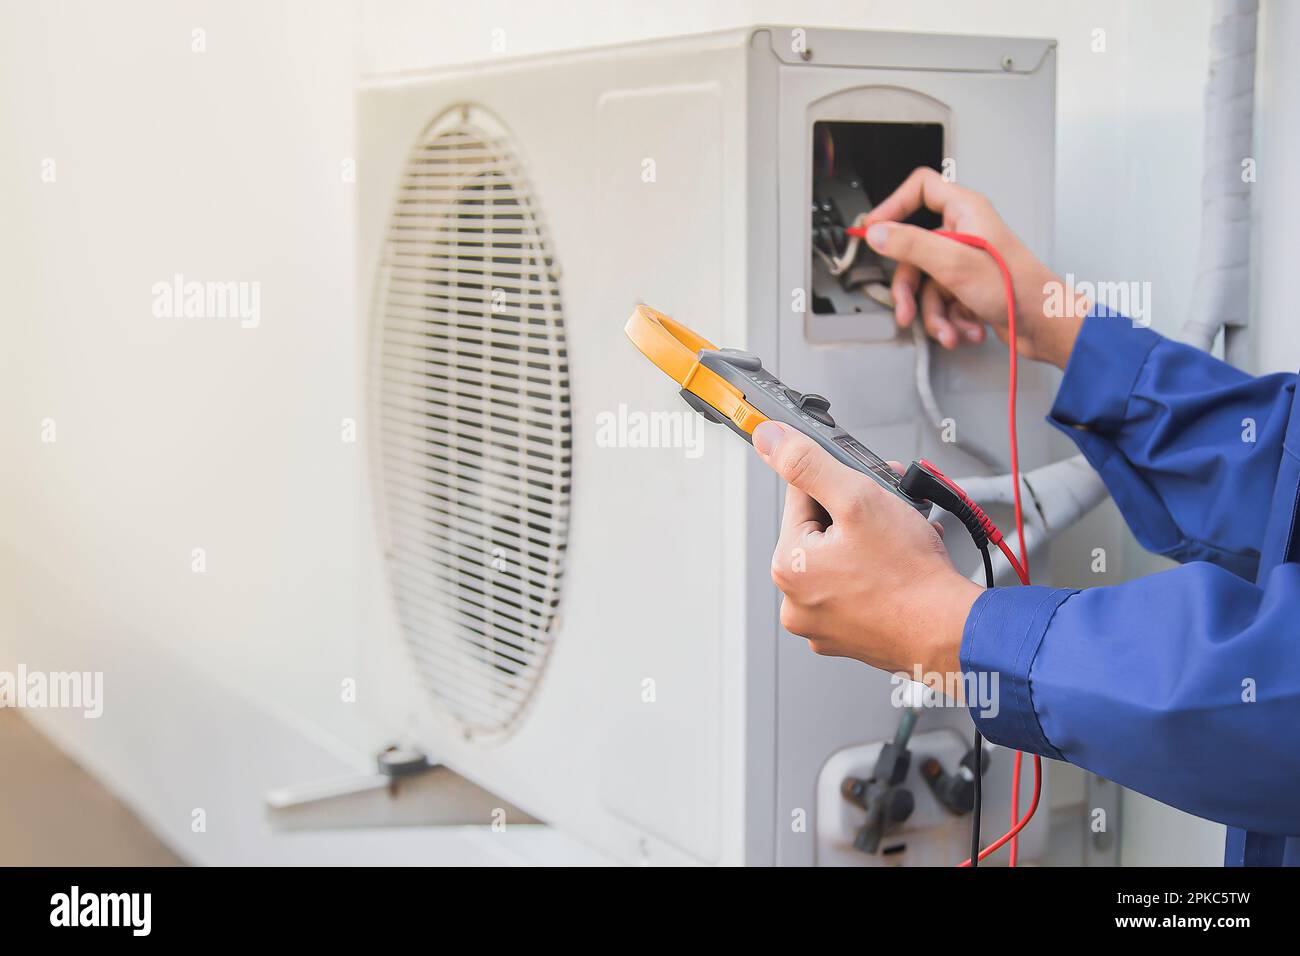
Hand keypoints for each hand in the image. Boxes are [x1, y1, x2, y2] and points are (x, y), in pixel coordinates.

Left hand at [752, 420, 980, 677]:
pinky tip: (903, 565)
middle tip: (892, 509)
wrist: (951, 631)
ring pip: (843, 558)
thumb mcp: (857, 498)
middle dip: (860, 512)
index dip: (839, 482)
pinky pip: (857, 589)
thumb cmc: (910, 575)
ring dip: (873, 539)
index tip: (868, 484)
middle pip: (823, 530)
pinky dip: (878, 572)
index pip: (801, 497)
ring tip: (904, 537)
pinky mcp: (850, 636)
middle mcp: (797, 601)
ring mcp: (823, 623)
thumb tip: (769, 438)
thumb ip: (808, 463)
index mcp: (788, 567)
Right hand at [862, 167, 1086, 367]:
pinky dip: (950, 321)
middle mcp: (964, 232)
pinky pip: (942, 302)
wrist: (1045, 326)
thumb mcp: (954, 264)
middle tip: (906, 308)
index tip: (874, 230)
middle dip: (911, 289)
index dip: (893, 206)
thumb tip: (878, 232)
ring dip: (934, 315)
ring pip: (926, 284)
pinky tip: (965, 329)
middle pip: (914, 251)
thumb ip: (911, 245)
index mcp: (965, 212)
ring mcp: (965, 261)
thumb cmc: (1018, 289)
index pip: (921, 189)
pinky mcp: (968, 288)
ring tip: (948, 330)